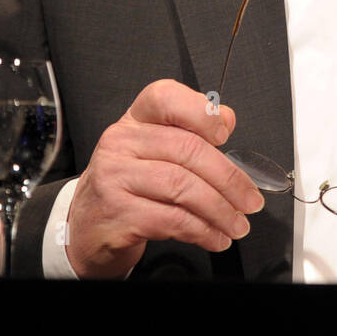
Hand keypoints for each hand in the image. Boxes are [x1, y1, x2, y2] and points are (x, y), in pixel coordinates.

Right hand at [64, 79, 264, 278]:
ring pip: (182, 187)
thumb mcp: (153, 151)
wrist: (85, 226)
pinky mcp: (117, 214)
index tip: (225, 133)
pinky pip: (172, 220)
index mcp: (134, 120)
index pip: (165, 98)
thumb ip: (188, 133)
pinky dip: (202, 231)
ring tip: (237, 224)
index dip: (201, 112)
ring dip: (220, 210)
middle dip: (228, 178)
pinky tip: (215, 237)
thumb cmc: (128, 185)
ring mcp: (115, 178)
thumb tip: (226, 120)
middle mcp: (120, 143)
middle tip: (250, 200)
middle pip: (186, 149)